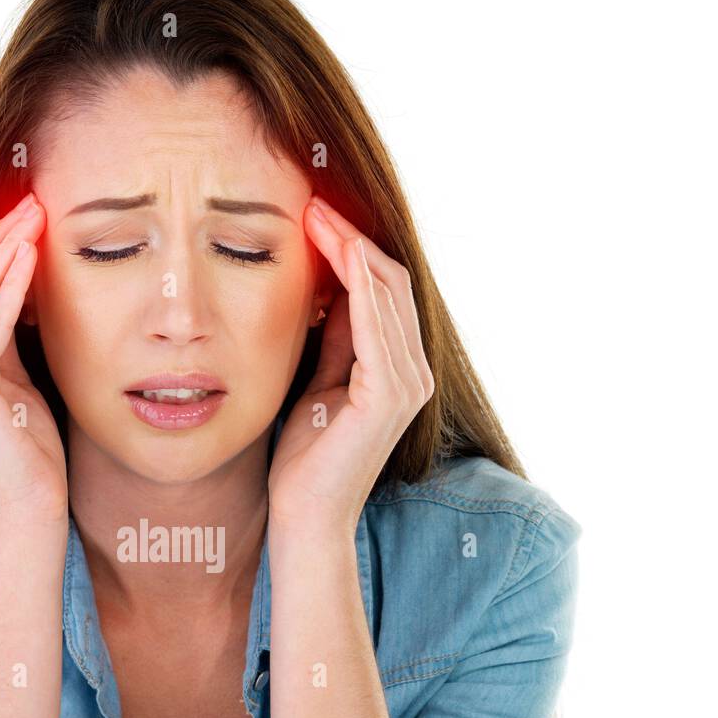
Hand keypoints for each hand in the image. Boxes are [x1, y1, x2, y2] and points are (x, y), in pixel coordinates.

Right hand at [0, 193, 67, 528]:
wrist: (27, 512)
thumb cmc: (28, 453)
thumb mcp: (13, 381)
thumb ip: (4, 338)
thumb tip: (20, 286)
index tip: (23, 218)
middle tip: (32, 203)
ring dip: (4, 250)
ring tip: (37, 218)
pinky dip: (9, 286)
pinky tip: (31, 257)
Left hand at [268, 197, 433, 534]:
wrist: (305, 516)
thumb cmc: (305, 459)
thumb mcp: (318, 380)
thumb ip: (334, 336)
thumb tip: (329, 284)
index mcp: (397, 369)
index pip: (382, 291)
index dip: (351, 248)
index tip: (313, 214)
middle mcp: (413, 372)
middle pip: (390, 282)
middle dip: (350, 237)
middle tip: (312, 201)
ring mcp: (407, 383)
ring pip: (387, 293)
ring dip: (350, 248)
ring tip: (315, 214)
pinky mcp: (389, 396)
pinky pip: (376, 324)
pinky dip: (357, 283)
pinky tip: (335, 251)